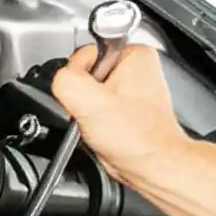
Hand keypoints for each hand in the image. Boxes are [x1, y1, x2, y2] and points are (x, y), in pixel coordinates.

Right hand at [52, 44, 189, 180]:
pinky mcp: (126, 105)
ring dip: (85, 108)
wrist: (151, 164)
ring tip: (100, 121)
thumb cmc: (136, 137)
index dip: (77, 75)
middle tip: (94, 112)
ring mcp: (132, 86)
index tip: (90, 95)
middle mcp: (137, 66)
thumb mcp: (87, 100)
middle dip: (81, 94)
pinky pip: (95, 104)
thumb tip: (64, 74)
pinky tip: (102, 127)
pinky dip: (92, 117)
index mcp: (135, 53)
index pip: (85, 50)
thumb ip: (66, 77)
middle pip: (85, 70)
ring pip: (87, 89)